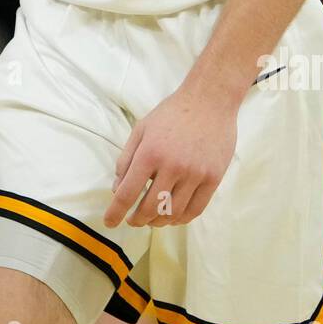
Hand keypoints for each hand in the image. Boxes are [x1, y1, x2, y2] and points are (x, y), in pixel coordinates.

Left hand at [103, 83, 237, 228]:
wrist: (209, 100)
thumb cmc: (172, 114)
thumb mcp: (141, 129)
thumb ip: (126, 159)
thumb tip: (117, 189)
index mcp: (150, 153)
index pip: (128, 193)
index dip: (116, 212)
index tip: (109, 223)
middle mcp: (172, 166)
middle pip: (150, 208)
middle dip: (137, 220)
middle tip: (133, 220)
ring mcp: (195, 174)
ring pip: (173, 213)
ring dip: (159, 222)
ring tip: (153, 219)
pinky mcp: (213, 178)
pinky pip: (196, 209)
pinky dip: (181, 219)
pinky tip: (173, 217)